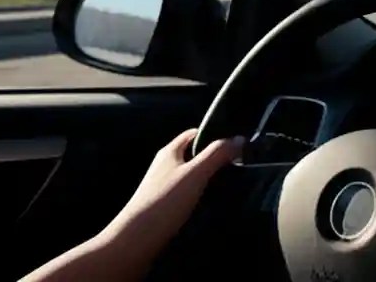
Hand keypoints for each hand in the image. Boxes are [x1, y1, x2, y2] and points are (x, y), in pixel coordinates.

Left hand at [102, 128, 244, 255]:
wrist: (135, 240)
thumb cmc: (164, 201)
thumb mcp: (195, 174)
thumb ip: (217, 154)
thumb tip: (240, 139)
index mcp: (169, 152)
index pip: (194, 134)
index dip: (214, 136)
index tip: (235, 146)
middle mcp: (165, 167)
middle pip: (194, 157)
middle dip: (215, 161)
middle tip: (238, 169)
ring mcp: (163, 188)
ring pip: (192, 179)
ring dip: (209, 183)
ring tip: (230, 189)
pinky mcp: (164, 208)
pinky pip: (188, 198)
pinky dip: (201, 200)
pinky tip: (212, 209)